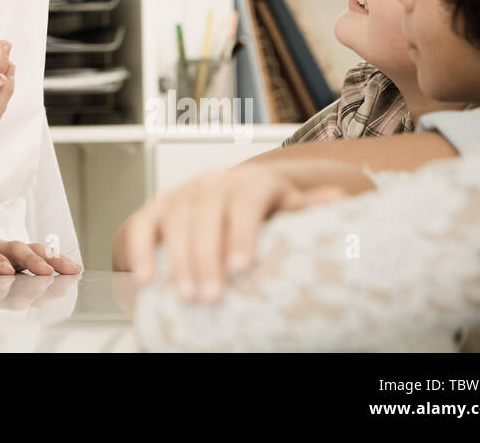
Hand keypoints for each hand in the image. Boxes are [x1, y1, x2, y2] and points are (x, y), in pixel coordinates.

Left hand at [0, 234, 81, 275]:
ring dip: (50, 259)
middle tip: (45, 271)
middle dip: (30, 260)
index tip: (5, 270)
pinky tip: (73, 270)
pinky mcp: (15, 259)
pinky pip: (37, 258)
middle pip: (14, 249)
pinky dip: (55, 262)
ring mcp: (6, 251)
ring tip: (70, 269)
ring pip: (31, 251)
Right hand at [122, 162, 357, 300]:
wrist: (234, 189)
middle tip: (211, 296)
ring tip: (186, 296)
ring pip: (174, 220)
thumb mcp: (290, 206)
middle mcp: (213, 182)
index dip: (241, 233)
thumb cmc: (266, 210)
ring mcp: (182, 193)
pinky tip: (144, 278)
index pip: (245, 203)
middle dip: (205, 257)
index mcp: (250, 183)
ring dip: (177, 259)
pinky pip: (142, 224)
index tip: (242, 268)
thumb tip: (339, 199)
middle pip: (205, 215)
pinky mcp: (157, 207)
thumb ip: (309, 206)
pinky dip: (139, 250)